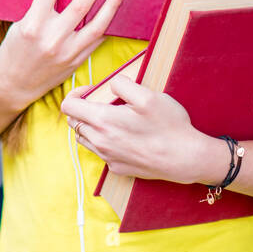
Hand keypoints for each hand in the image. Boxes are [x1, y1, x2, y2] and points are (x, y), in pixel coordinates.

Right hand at [0, 0, 127, 109]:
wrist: (12, 86)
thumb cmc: (15, 50)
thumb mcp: (21, 24)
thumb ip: (42, 8)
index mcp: (32, 24)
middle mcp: (51, 39)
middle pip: (80, 5)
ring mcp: (66, 53)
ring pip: (96, 25)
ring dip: (112, 4)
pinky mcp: (76, 62)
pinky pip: (96, 40)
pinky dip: (106, 24)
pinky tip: (114, 10)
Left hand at [60, 76, 229, 185]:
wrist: (184, 159)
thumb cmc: (168, 126)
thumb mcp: (147, 95)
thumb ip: (122, 84)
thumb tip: (110, 84)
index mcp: (103, 121)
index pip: (68, 107)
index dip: (76, 93)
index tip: (91, 89)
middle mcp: (100, 142)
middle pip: (73, 123)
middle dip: (82, 108)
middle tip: (102, 101)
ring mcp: (108, 157)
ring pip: (84, 138)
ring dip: (90, 125)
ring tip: (111, 117)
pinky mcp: (117, 168)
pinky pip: (100, 151)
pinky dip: (103, 140)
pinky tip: (123, 134)